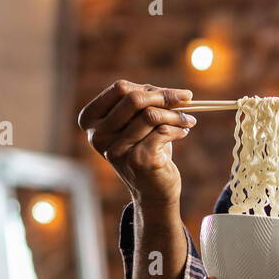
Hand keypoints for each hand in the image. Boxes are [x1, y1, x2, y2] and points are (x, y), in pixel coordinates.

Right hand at [77, 79, 196, 213]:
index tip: (171, 92)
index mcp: (91, 121)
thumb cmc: (145, 150)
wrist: (152, 192)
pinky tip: (184, 132)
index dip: (148, 87)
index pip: (119, 89)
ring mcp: (116, 149)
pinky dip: (178, 129)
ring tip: (188, 120)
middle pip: (134, 98)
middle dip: (165, 96)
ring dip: (176, 115)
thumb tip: (170, 92)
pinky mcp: (136, 160)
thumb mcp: (137, 124)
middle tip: (187, 99)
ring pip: (151, 115)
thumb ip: (145, 104)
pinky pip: (163, 131)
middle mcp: (98, 136)